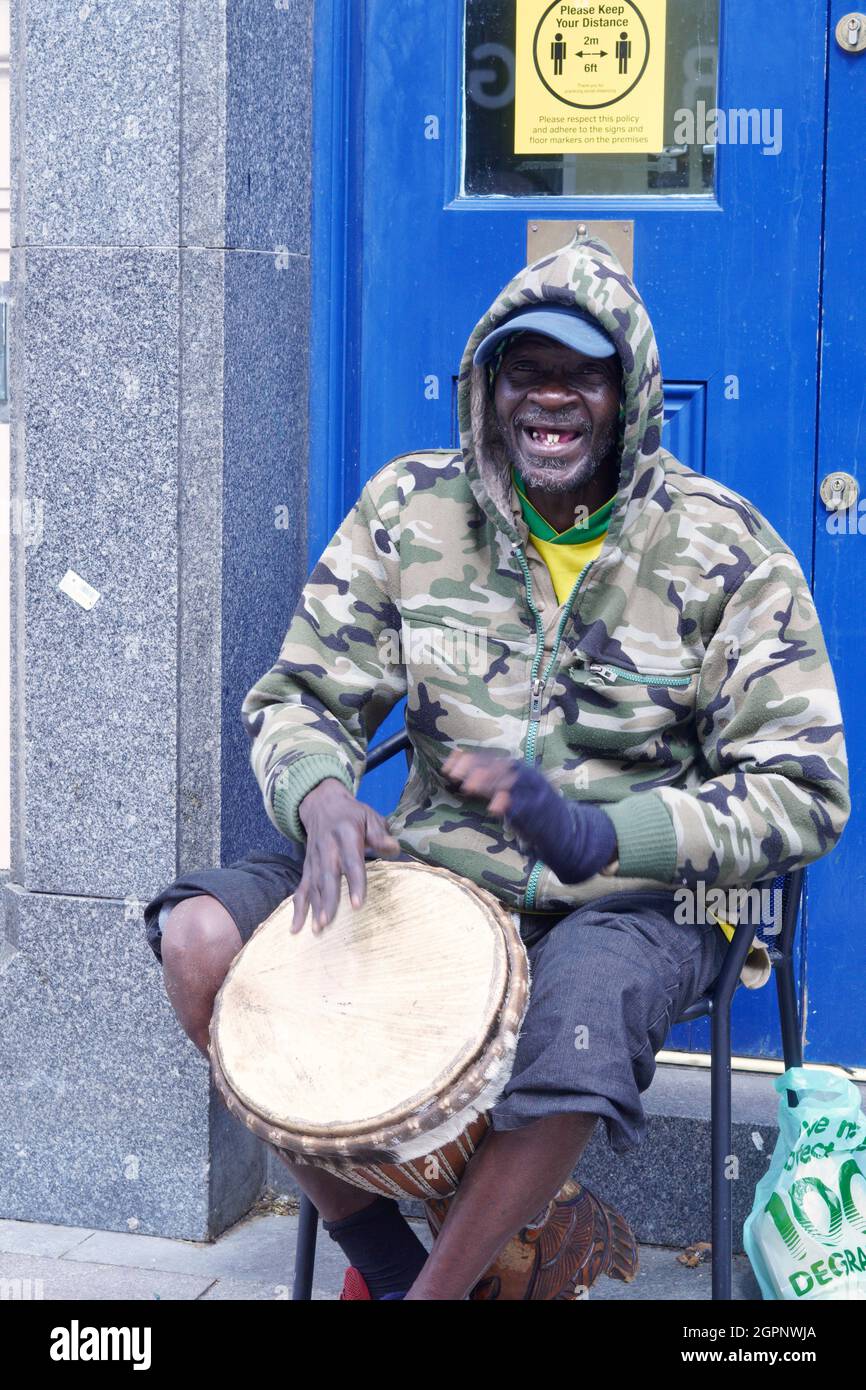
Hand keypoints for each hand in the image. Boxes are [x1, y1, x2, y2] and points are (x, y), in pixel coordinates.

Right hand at [292, 778, 400, 933]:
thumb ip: (380, 834)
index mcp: (345, 835)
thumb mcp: (369, 816)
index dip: (354, 883)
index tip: (356, 904)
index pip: (351, 862)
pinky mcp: (307, 866)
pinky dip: (298, 909)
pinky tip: (296, 928)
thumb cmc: (352, 814)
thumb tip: (394, 849)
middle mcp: (326, 848)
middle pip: (327, 877)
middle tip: (329, 922)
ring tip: (319, 928)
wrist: (322, 803)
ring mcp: (314, 858)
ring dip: (314, 907)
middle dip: (328, 900)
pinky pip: (301, 888)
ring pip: (313, 885)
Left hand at [442, 751, 616, 884]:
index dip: (471, 760)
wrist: (567, 832)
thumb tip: (459, 771)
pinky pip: (525, 808)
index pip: (494, 760)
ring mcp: (537, 795)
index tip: (449, 764)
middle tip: (455, 774)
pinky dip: (509, 805)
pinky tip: (494, 807)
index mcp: (522, 771)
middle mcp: (530, 779)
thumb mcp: (513, 793)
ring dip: (489, 783)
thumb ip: (491, 783)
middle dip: (477, 769)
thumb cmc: (533, 812)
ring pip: (512, 783)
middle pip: (501, 768)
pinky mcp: (542, 814)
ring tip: (468, 786)